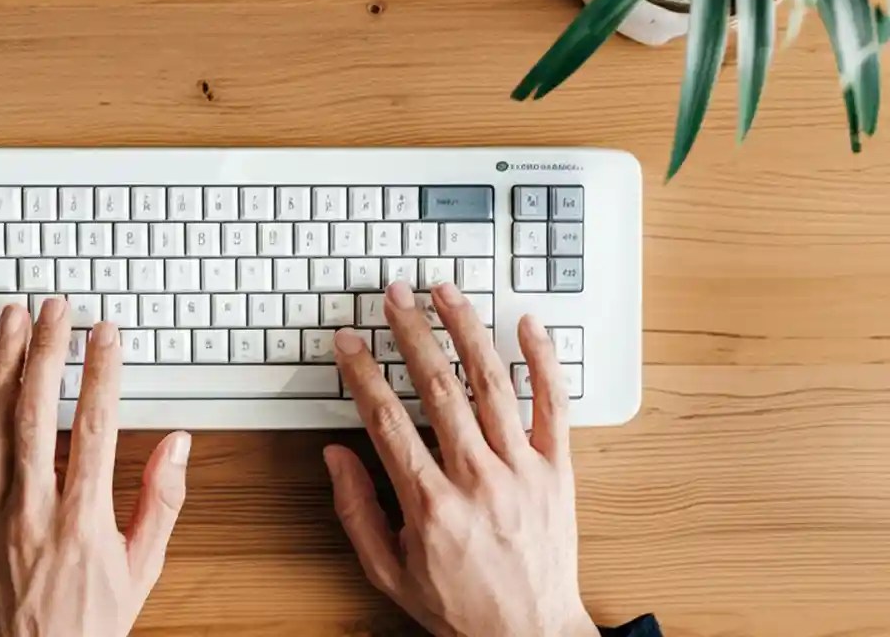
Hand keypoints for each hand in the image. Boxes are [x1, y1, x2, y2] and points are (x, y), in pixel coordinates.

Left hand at [0, 300, 190, 636]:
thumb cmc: (90, 621)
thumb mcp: (144, 566)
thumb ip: (163, 500)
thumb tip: (180, 444)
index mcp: (83, 518)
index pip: (93, 425)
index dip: (101, 372)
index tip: (106, 334)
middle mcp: (33, 509)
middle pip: (35, 411)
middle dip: (47, 350)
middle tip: (55, 308)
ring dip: (3, 363)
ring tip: (12, 319)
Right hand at [325, 281, 595, 636]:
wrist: (531, 635)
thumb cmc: (460, 607)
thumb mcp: (388, 572)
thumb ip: (356, 511)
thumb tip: (336, 455)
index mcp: (430, 506)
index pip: (386, 421)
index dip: (363, 373)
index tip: (349, 341)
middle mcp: (477, 480)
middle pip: (437, 388)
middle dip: (411, 333)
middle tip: (395, 295)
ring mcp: (522, 471)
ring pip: (491, 384)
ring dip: (466, 330)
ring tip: (447, 292)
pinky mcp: (558, 471)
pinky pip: (553, 405)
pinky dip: (542, 360)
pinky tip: (527, 323)